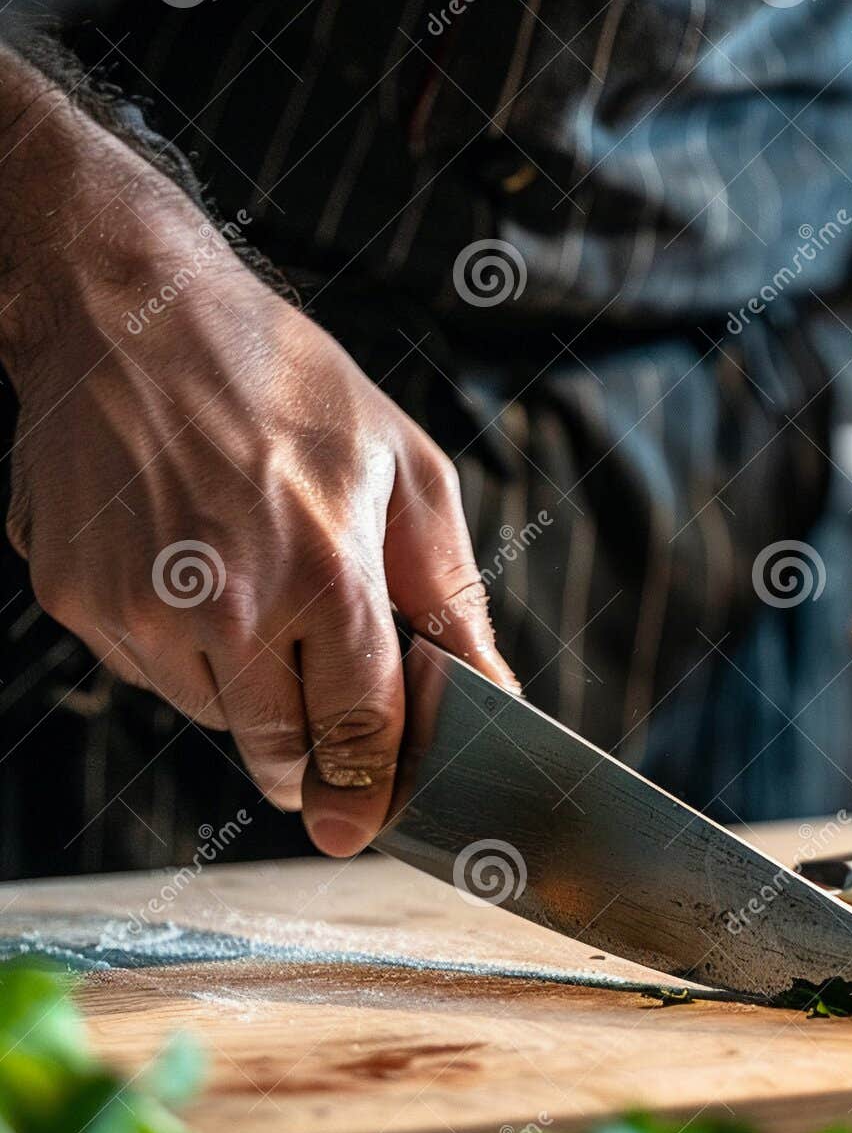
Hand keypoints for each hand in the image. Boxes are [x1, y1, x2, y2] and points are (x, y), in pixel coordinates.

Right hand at [1, 84, 516, 857]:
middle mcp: (226, 606)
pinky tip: (186, 570)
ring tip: (250, 591)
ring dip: (244, 691)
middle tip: (320, 717)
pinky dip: (177, 650)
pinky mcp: (77, 600)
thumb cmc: (282, 381)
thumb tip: (492, 697)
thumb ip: (452, 601)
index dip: (371, 789)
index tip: (367, 823)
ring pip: (211, 718)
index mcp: (324, 574)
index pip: (358, 736)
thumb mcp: (404, 472)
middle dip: (309, 752)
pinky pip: (146, 674)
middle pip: (278, 753)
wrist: (125, 309)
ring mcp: (138, 608)